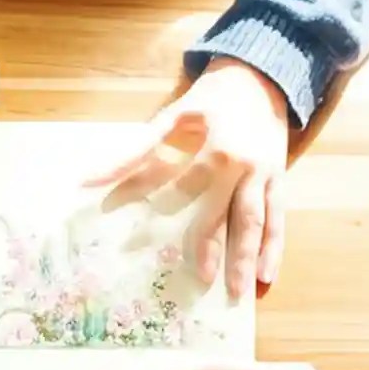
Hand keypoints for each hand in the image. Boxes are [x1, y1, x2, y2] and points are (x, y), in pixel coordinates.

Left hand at [85, 56, 288, 297]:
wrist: (261, 77)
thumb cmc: (211, 99)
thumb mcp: (172, 116)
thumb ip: (135, 151)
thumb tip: (89, 180)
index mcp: (211, 148)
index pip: (176, 185)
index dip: (148, 206)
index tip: (128, 239)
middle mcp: (239, 165)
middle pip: (222, 212)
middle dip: (211, 246)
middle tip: (201, 280)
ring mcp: (262, 174)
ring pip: (254, 221)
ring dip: (246, 256)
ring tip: (237, 292)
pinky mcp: (279, 179)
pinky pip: (278, 217)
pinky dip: (274, 246)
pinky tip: (267, 275)